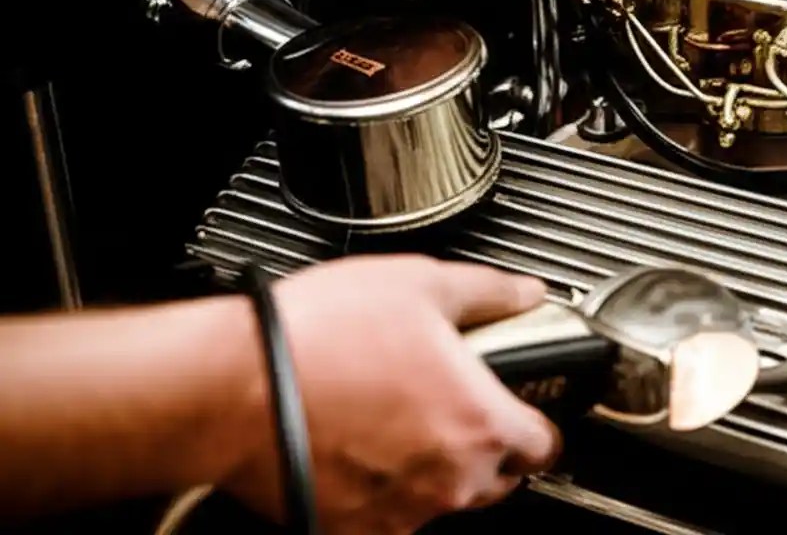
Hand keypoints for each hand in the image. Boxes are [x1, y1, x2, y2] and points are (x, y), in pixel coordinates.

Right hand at [223, 255, 559, 534]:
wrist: (234, 386)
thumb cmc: (322, 337)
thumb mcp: (421, 284)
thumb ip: (489, 294)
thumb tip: (524, 293)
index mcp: (481, 423)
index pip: (546, 445)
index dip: (536, 421)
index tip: (519, 406)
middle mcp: (450, 480)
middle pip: (499, 477)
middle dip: (484, 444)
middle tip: (449, 402)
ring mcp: (401, 512)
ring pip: (442, 498)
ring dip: (431, 466)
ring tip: (392, 415)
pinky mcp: (351, 530)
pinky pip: (387, 515)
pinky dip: (381, 488)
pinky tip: (356, 444)